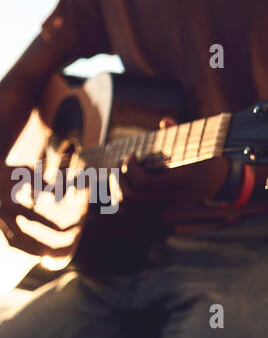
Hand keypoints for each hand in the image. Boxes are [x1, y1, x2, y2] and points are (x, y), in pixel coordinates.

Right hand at [0, 158, 60, 255]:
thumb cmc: (11, 173)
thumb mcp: (26, 173)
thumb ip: (43, 185)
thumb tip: (60, 198)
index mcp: (8, 200)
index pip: (31, 216)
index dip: (47, 223)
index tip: (62, 230)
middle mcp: (1, 214)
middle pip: (22, 234)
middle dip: (40, 243)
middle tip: (57, 249)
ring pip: (14, 241)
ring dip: (30, 250)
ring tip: (47, 256)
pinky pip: (9, 241)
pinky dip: (22, 248)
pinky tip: (35, 253)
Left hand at [116, 118, 230, 206]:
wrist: (221, 183)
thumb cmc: (207, 158)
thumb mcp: (200, 143)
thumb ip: (181, 131)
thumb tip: (164, 121)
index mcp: (183, 181)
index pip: (143, 182)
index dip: (129, 168)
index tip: (131, 155)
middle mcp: (173, 201)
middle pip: (130, 195)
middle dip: (118, 177)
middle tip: (118, 163)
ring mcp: (165, 211)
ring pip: (127, 206)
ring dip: (116, 188)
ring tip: (117, 172)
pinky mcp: (158, 216)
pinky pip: (131, 211)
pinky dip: (120, 198)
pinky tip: (121, 183)